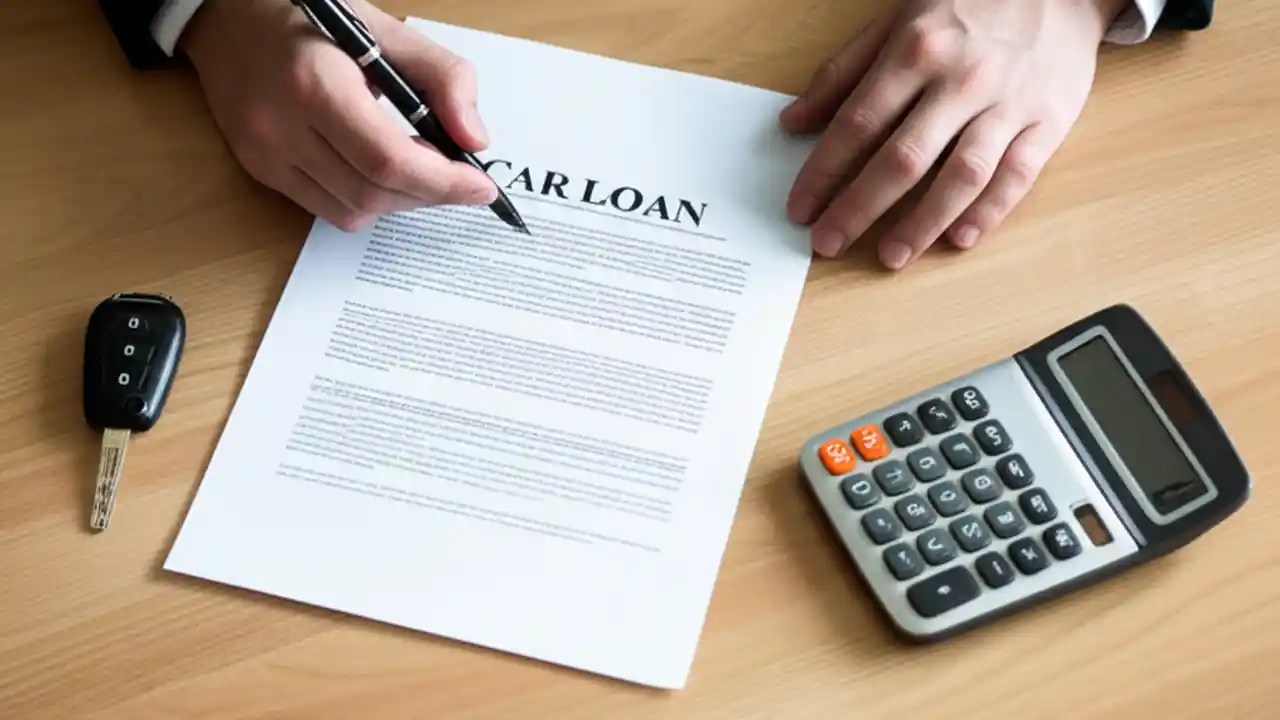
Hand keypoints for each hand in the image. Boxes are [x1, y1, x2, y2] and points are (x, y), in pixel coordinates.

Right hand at [180, 0, 497, 230]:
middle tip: (459, 179)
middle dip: (429, 194)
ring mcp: (265, 155)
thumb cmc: (309, 16)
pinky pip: (326, 210)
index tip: (481, 187)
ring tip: (421, 172)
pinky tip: (379, 173)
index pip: (388, 160)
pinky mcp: (259, 170)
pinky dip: (366, 201)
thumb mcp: (385, 29)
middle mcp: (282, 127)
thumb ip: (441, 78)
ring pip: (352, 211)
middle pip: (374, 194)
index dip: (443, 183)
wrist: (226, 15)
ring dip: (400, 202)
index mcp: (316, 85)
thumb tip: (475, 140)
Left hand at [780, 0, 1126, 268]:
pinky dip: (988, 212)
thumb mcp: (896, 20)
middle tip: (828, 242)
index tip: (800, 207)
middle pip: (903, 158)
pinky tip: (958, 239)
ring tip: (890, 256)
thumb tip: (794, 122)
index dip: (823, 171)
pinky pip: (1017, 175)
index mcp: (917, 50)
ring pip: (962, 175)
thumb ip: (842, 73)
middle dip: (859, 207)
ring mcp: (1009, 103)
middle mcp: (962, 79)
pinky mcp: (1049, 120)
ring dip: (922, 223)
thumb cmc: (970, 4)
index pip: (858, 123)